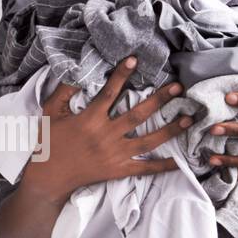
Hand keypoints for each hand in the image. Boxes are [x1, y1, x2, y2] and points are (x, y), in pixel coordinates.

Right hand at [18, 57, 192, 204]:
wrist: (48, 178)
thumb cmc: (49, 144)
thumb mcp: (50, 113)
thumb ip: (64, 91)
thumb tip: (77, 71)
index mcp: (90, 119)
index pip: (110, 92)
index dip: (122, 74)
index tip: (135, 59)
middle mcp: (106, 135)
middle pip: (138, 114)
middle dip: (160, 100)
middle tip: (179, 87)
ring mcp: (115, 154)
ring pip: (149, 140)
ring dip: (171, 129)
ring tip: (189, 118)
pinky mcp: (119, 170)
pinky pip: (145, 168)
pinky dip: (164, 166)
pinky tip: (181, 161)